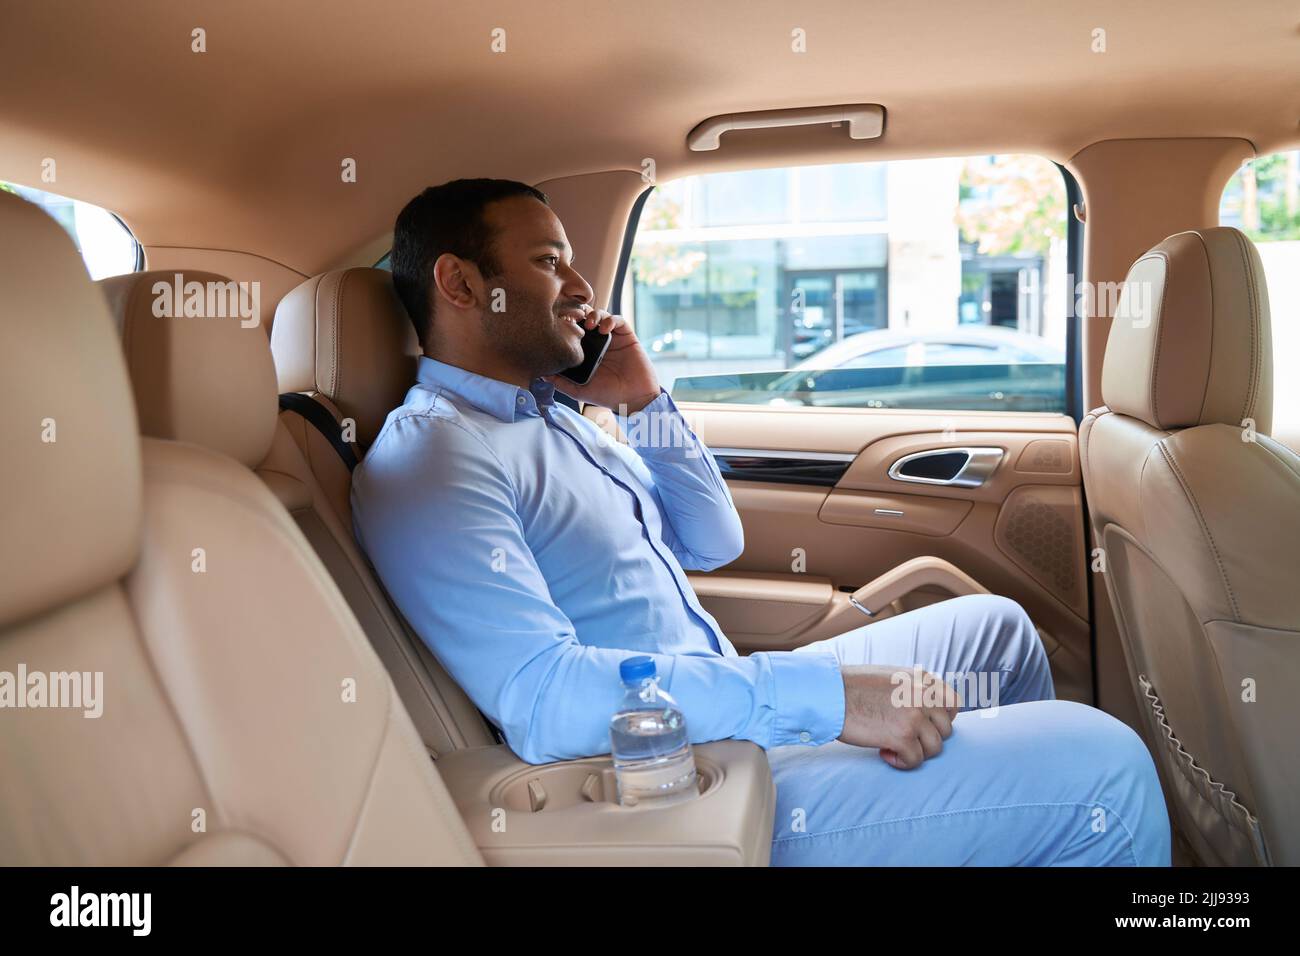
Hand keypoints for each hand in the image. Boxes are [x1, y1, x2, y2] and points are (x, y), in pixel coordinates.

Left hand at [543, 307, 660, 412]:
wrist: (633, 399)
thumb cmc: (607, 396)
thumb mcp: (578, 390)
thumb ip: (560, 382)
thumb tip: (540, 373)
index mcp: (585, 351)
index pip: (573, 330)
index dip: (566, 323)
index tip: (558, 323)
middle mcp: (597, 342)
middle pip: (585, 317)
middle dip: (578, 313)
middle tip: (572, 317)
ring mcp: (612, 337)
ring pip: (600, 314)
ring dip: (593, 314)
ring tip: (589, 324)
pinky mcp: (626, 335)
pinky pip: (618, 320)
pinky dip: (610, 319)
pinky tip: (605, 329)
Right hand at [838, 665, 961, 769]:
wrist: (829, 694)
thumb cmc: (853, 686)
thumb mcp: (892, 676)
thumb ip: (914, 689)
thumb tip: (932, 710)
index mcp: (922, 679)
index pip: (953, 704)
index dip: (941, 719)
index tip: (925, 726)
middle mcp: (924, 695)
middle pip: (946, 729)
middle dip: (927, 738)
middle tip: (904, 738)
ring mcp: (915, 716)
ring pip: (934, 747)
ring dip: (915, 751)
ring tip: (892, 745)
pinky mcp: (902, 736)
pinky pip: (915, 760)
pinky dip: (902, 762)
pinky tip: (884, 753)